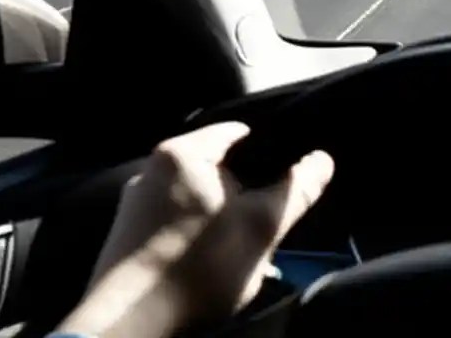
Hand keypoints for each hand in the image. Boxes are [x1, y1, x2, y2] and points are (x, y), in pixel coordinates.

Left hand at [55, 122, 334, 337]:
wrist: (132, 325)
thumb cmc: (200, 267)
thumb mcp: (262, 227)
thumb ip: (297, 190)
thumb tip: (322, 160)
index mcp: (181, 153)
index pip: (242, 133)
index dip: (272, 153)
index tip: (288, 181)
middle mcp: (151, 169)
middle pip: (219, 168)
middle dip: (246, 192)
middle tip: (265, 221)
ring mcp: (134, 203)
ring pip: (198, 197)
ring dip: (222, 217)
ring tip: (240, 246)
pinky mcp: (127, 234)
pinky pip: (176, 219)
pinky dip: (197, 233)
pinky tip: (209, 261)